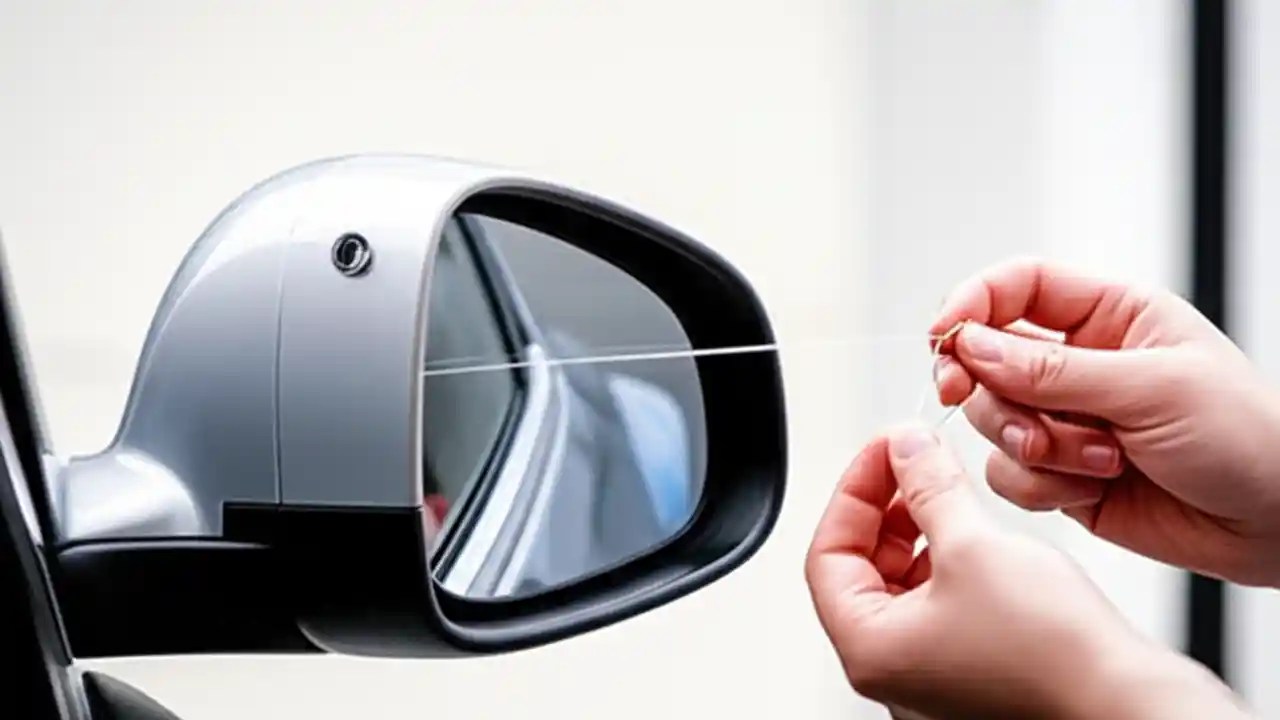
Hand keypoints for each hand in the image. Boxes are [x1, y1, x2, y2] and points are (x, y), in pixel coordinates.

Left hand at [804, 426, 1248, 719]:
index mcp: (869, 650)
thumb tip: (905, 447)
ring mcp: (930, 674)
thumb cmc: (1055, 655)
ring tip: (945, 488)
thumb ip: (927, 486)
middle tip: (913, 458)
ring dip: (918, 529)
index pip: (827, 554)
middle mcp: (891, 671)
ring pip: (900, 583)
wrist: (1128, 705)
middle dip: (885, 506)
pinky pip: (936, 603)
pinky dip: (946, 560)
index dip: (854, 490)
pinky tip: (973, 531)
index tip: (884, 449)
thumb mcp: (974, 545)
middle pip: (860, 568)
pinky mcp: (970, 670)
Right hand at [931, 259, 1279, 586]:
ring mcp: (1066, 420)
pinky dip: (1042, 485)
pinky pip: (1009, 474)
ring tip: (1097, 459)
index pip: (1017, 287)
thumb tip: (971, 346)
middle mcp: (1079, 364)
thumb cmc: (1246, 437)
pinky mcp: (1060, 474)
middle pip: (986, 359)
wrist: (1279, 523)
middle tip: (966, 397)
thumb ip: (1053, 370)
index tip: (942, 335)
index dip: (972, 302)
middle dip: (988, 388)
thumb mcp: (1152, 388)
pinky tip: (1095, 486)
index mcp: (1109, 316)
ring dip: (1033, 444)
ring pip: (992, 421)